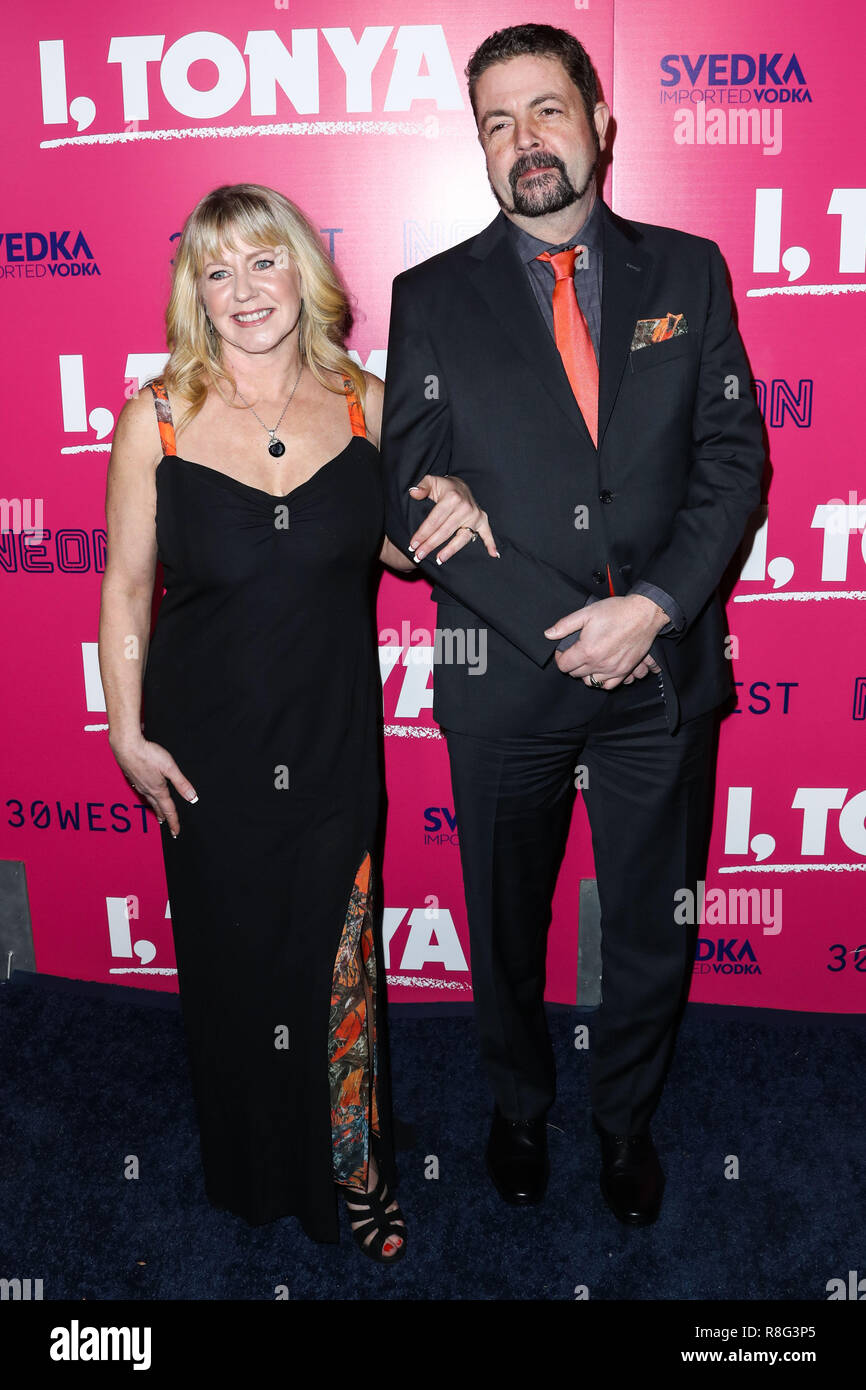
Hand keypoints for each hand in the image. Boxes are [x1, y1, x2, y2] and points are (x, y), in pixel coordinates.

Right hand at [110, 735, 197, 835]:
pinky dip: (146, 797)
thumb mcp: (170, 768)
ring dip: (154, 808)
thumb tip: (192, 797)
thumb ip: (182, 783)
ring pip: (148, 800)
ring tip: (158, 813)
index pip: (168, 810)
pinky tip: (145, 793)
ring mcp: (138, 784)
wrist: (126, 746)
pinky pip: (141, 792)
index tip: (176, 832)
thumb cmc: (147, 754)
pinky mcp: (132, 777)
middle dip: (164, 817)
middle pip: (157, 807)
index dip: (174, 822)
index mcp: (158, 789)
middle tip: (167, 825)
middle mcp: (147, 789)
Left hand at [406, 474, 498, 562]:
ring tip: (439, 560)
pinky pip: (487, 533)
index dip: (422, 533)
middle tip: (419, 555)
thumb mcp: (431, 481)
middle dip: (430, 545)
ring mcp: (475, 515)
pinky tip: (493, 554)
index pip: (434, 520)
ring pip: (461, 537)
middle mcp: (465, 507)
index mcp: (452, 498)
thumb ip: (422, 487)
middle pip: (445, 531)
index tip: (413, 544)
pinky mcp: (482, 521)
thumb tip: (414, 493)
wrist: (460, 486)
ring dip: (450, 550)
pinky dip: (491, 544)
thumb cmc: (443, 487)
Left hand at [544, 594, 667, 688]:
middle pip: (575, 674)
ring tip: (589, 660)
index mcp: (586, 651)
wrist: (644, 614)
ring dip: (586, 673)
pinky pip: (608, 686)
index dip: (560, 657)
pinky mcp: (625, 671)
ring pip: (590, 682)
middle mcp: (599, 664)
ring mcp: (613, 670)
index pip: (563, 665)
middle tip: (577, 651)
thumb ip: (565, 625)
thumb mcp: (587, 613)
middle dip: (572, 663)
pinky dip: (602, 680)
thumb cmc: (616, 611)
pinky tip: (601, 669)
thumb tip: (548, 634)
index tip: (564, 650)